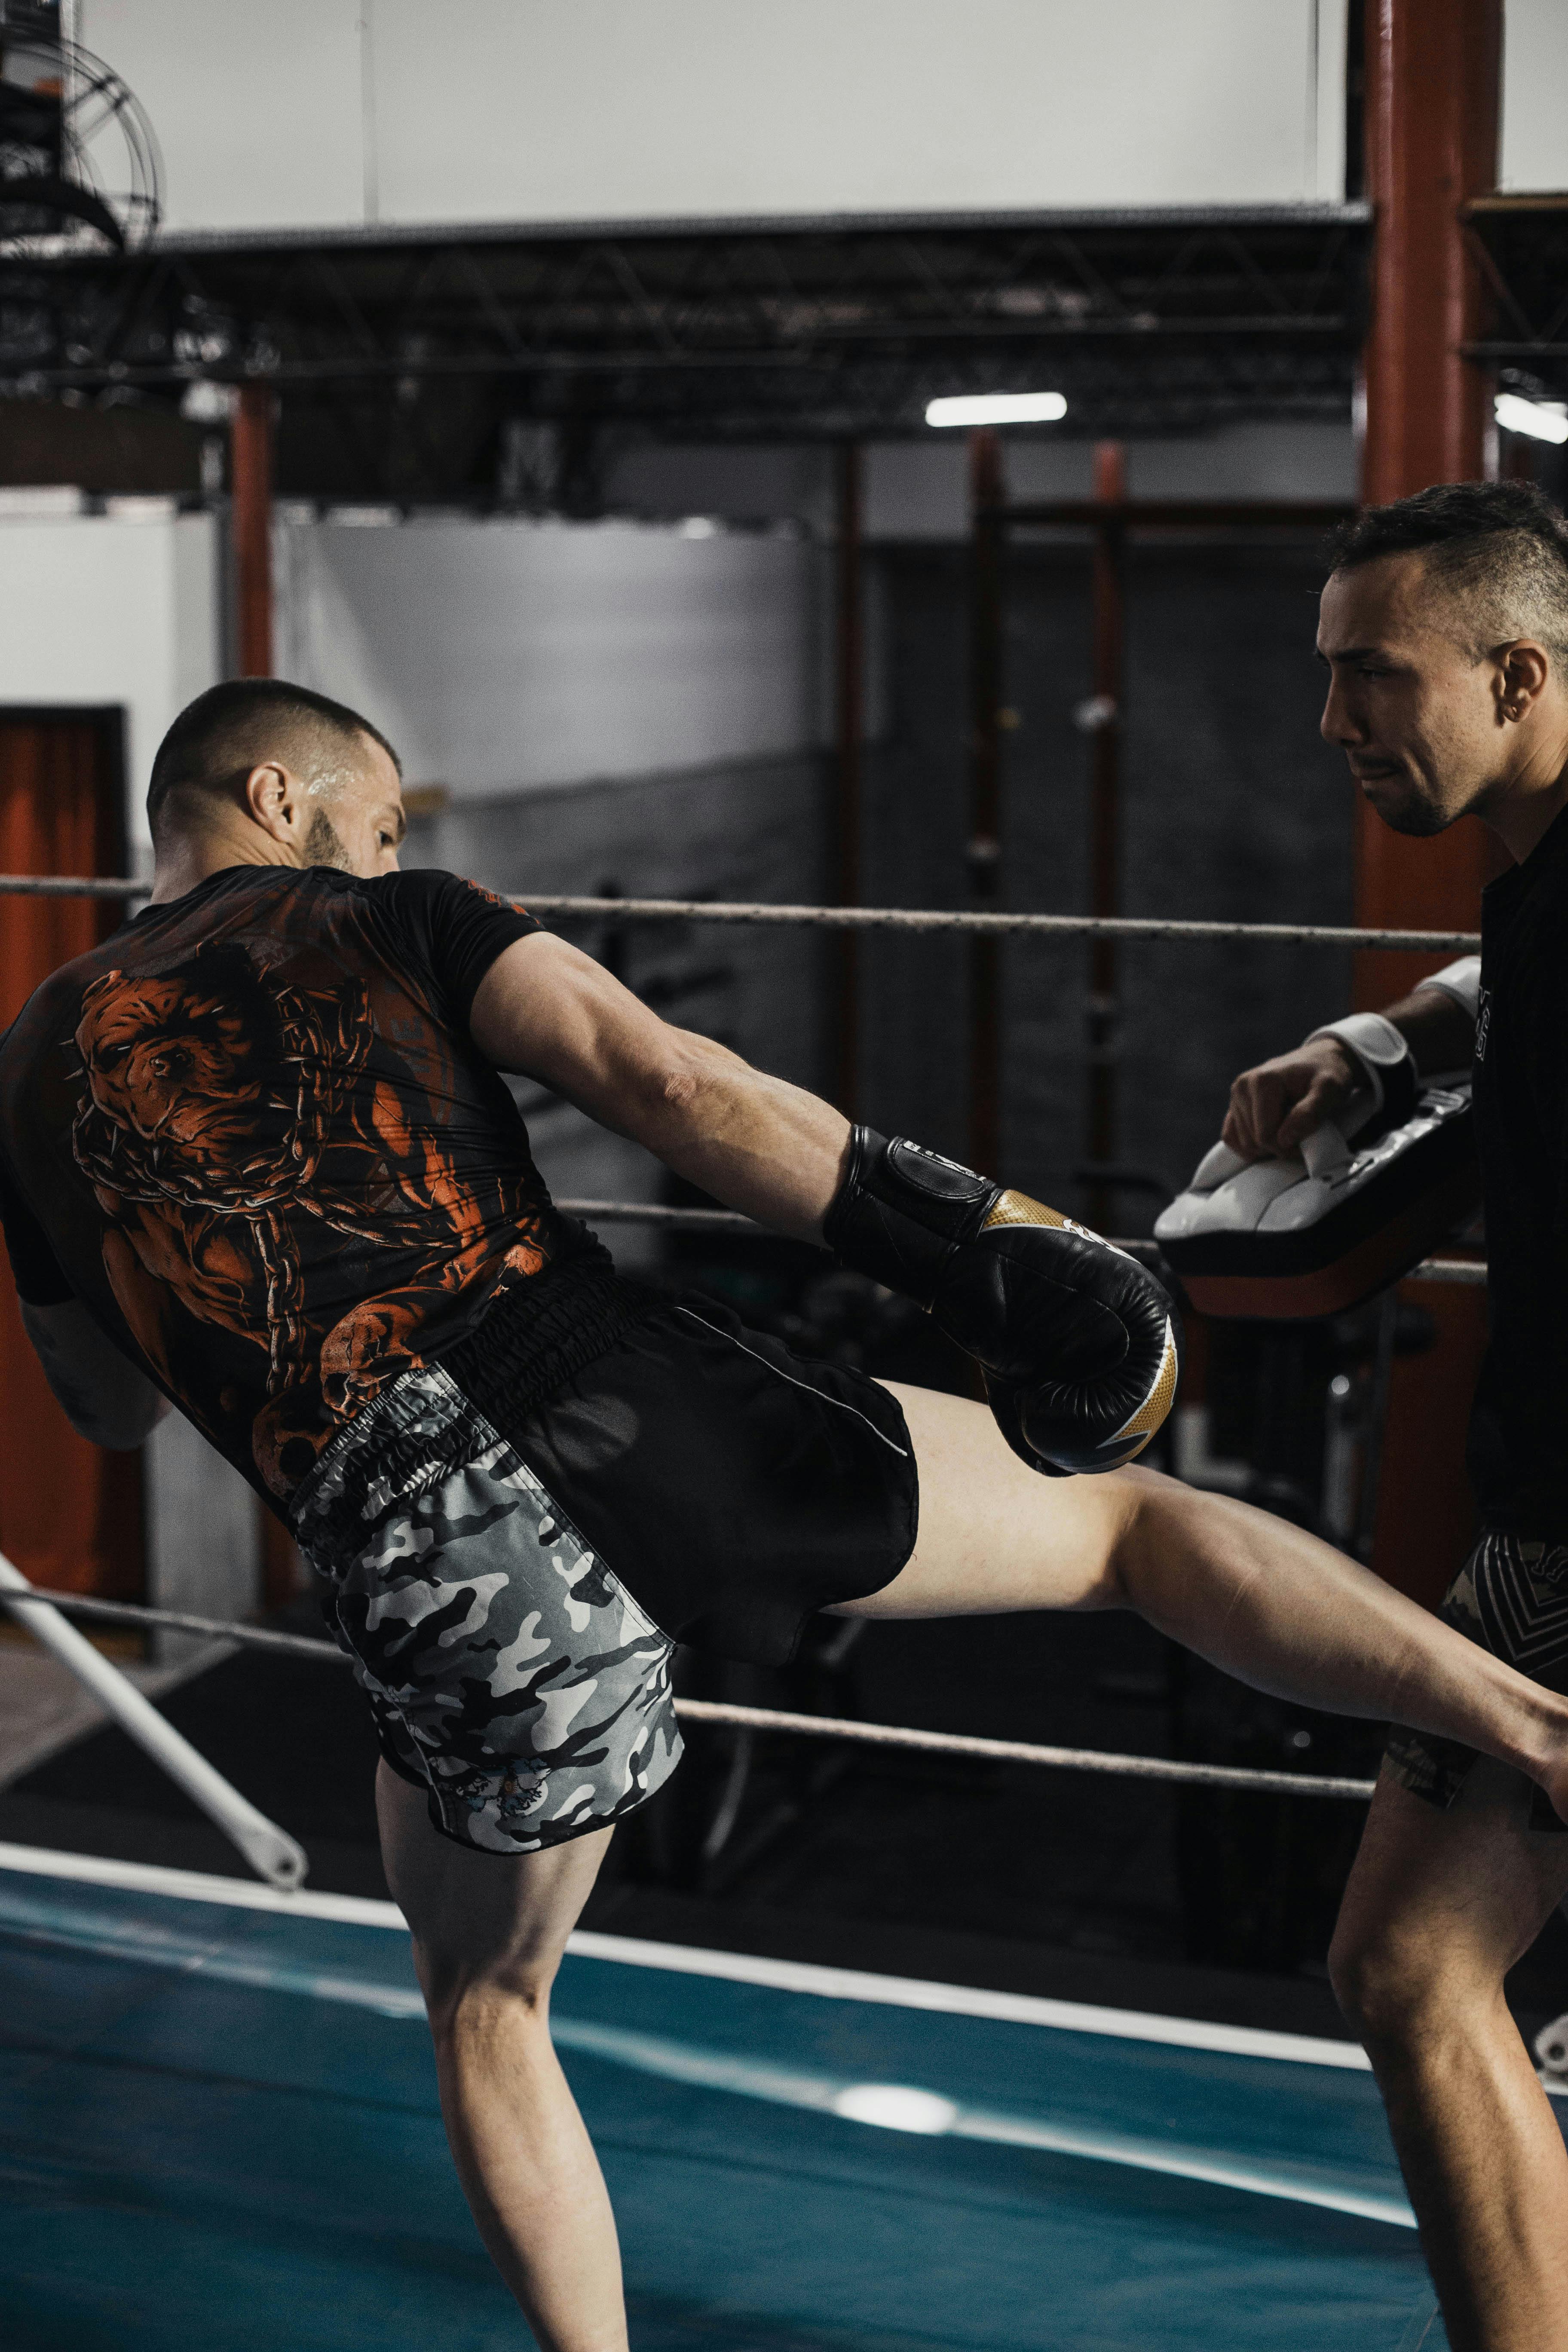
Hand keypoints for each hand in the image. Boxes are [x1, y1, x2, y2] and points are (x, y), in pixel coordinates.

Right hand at [1221, 1037, 1359, 1161]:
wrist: (1320, 1060)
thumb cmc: (1328, 1074)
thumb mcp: (1329, 1090)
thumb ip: (1310, 1113)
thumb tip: (1284, 1139)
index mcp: (1262, 1081)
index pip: (1265, 1135)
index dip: (1288, 1148)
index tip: (1307, 1141)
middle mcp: (1243, 1086)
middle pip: (1253, 1141)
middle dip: (1278, 1148)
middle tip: (1301, 1137)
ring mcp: (1236, 1095)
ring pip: (1243, 1142)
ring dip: (1267, 1147)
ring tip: (1289, 1132)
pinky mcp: (1234, 1103)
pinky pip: (1231, 1136)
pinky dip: (1249, 1146)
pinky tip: (1270, 1139)